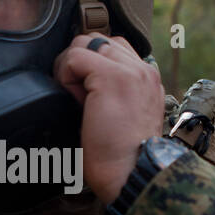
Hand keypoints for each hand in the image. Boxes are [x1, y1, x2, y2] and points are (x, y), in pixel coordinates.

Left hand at [53, 33, 164, 204]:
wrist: (131, 173)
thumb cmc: (122, 157)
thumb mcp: (124, 117)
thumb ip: (112, 93)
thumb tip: (83, 84)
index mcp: (148, 79)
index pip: (114, 47)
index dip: (91, 65)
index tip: (86, 95)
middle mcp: (144, 70)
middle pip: (98, 40)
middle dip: (80, 63)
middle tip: (77, 96)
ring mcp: (130, 70)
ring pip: (85, 43)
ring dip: (72, 67)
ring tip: (76, 98)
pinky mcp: (112, 77)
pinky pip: (74, 58)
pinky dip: (66, 76)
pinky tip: (75, 101)